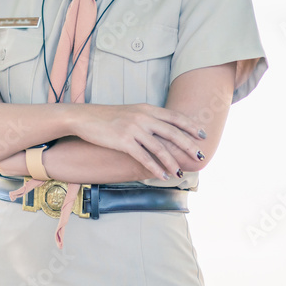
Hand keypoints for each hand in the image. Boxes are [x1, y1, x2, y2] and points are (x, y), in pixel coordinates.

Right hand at [70, 103, 205, 180]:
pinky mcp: (123, 141)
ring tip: (179, 173)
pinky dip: (154, 168)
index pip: (174, 117)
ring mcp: (133, 129)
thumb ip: (147, 118)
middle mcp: (142, 117)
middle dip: (188, 146)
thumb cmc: (107, 117)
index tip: (202, 135)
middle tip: (199, 157)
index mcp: (146, 109)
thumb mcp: (130, 112)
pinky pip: (143, 157)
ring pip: (159, 148)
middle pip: (172, 133)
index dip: (190, 126)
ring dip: (172, 163)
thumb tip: (163, 130)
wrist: (84, 118)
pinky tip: (161, 176)